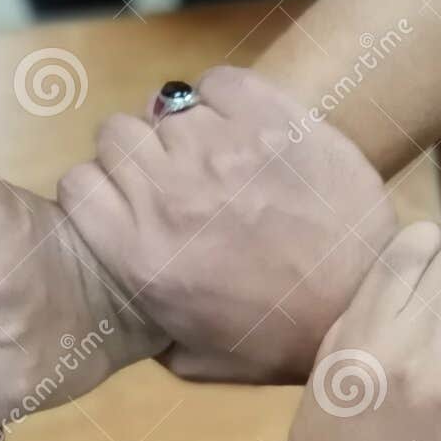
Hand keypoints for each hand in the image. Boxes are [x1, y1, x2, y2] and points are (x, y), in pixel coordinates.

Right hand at [59, 66, 396, 384]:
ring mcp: (217, 147)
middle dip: (137, 157)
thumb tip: (119, 301)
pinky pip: (217, 82)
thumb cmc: (278, 340)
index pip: (76, 185)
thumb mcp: (193, 358)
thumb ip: (143, 326)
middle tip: (177, 182)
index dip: (99, 192)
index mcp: (138, 254)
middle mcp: (167, 194)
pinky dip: (227, 100)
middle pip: (114, 137)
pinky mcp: (266, 114)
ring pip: (166, 108)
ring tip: (223, 164)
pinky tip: (248, 134)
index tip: (126, 204)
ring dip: (187, 131)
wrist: (364, 298)